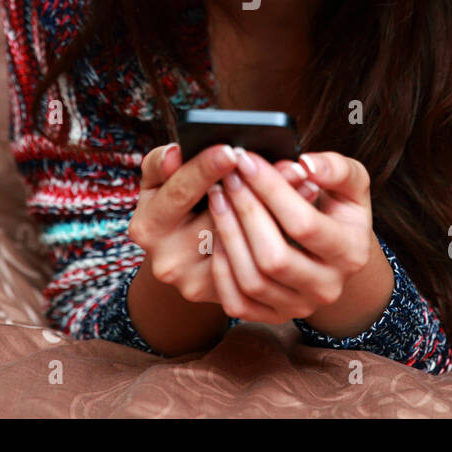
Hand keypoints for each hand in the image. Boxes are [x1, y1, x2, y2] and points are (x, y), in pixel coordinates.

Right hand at [126, 142, 306, 306]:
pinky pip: (258, 269)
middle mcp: (168, 262)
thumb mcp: (160, 181)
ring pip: (244, 246)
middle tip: (290, 165)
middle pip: (218, 220)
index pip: (180, 192)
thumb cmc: (177, 203)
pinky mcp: (223, 301)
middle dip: (255, 189)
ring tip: (303, 184)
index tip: (232, 151)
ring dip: (278, 213)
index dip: (206, 169)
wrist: (187, 257)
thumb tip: (175, 153)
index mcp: (148, 226)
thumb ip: (161, 164)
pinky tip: (301, 219)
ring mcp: (197, 285)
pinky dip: (283, 240)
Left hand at [206, 149, 373, 324]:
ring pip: (253, 280)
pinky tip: (217, 233)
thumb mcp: (351, 183)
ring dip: (228, 234)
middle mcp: (328, 288)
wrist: (334, 249)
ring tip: (217, 197)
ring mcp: (300, 307)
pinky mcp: (274, 317)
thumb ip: (337, 168)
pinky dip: (221, 268)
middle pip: (274, 257)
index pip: (304, 224)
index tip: (246, 160)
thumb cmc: (337, 207)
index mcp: (352, 252)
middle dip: (245, 211)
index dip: (270, 189)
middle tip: (227, 177)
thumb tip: (306, 165)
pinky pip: (237, 303)